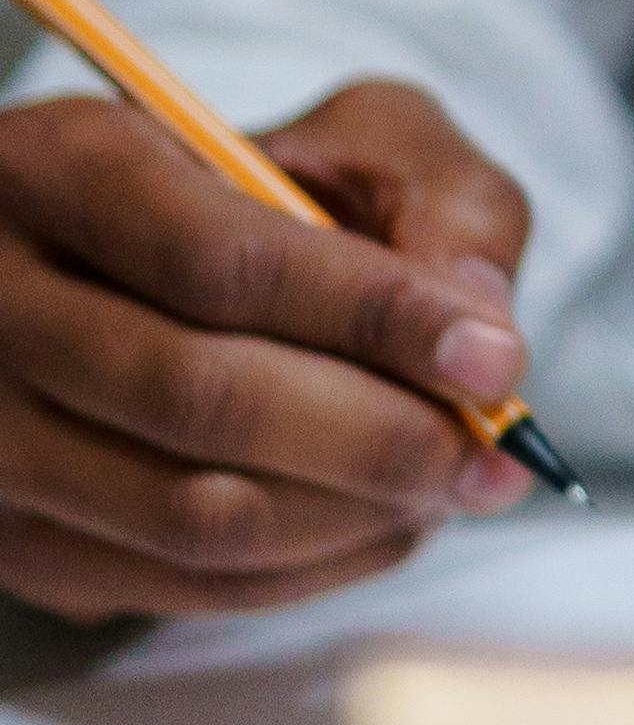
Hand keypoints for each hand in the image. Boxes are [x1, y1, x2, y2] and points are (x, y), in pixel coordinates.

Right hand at [0, 79, 535, 622]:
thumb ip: (435, 201)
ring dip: (352, 517)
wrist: (124, 267)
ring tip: (454, 489)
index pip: (225, 262)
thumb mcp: (351, 141)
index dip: (374, 319)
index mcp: (64, 167)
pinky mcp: (14, 534)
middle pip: (200, 398)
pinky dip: (308, 569)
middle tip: (493, 455)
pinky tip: (387, 526)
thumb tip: (481, 322)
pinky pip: (176, 583)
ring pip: (189, 514)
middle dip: (378, 439)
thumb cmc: (265, 197)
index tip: (494, 361)